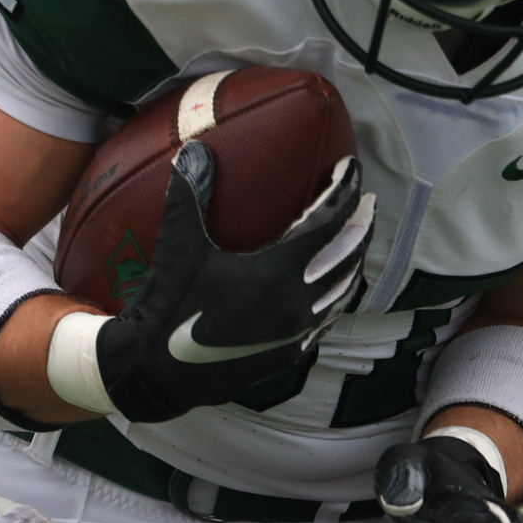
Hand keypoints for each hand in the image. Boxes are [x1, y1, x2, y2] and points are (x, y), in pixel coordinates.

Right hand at [94, 141, 373, 422]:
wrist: (156, 373)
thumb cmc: (168, 306)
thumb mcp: (178, 248)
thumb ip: (190, 196)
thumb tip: (196, 149)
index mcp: (278, 272)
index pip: (329, 222)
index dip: (345, 191)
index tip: (351, 168)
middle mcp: (298, 302)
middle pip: (348, 254)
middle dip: (361, 223)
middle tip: (366, 199)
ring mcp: (298, 332)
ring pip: (344, 288)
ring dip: (354, 258)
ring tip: (356, 237)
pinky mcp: (291, 353)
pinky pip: (329, 317)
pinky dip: (339, 293)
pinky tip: (335, 285)